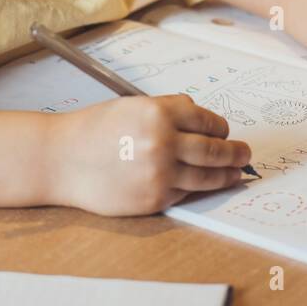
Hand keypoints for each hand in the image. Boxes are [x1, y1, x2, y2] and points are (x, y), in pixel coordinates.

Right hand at [53, 94, 251, 215]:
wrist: (61, 160)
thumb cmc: (93, 130)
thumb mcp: (131, 106)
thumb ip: (168, 110)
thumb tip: (202, 121)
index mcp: (159, 112)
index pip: (207, 120)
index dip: (220, 127)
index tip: (225, 132)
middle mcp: (163, 141)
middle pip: (215, 149)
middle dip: (235, 152)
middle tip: (244, 153)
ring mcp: (160, 173)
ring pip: (208, 176)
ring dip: (227, 174)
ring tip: (236, 173)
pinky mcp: (154, 199)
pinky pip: (186, 194)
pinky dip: (197, 189)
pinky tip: (204, 186)